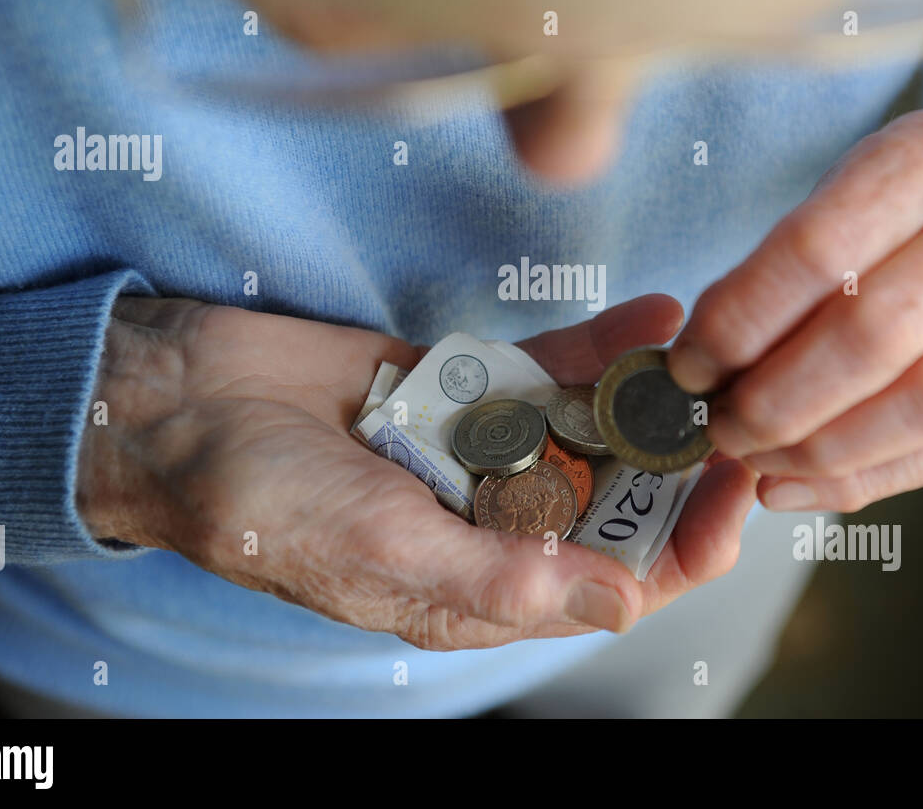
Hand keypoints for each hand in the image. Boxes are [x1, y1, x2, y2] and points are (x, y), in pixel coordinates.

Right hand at [76, 295, 756, 649]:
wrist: (177, 405)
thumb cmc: (264, 501)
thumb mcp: (389, 552)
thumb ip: (504, 578)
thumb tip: (620, 605)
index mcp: (476, 585)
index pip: (609, 582)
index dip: (682, 548)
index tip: (736, 494)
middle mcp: (488, 521)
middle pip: (615, 504)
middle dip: (681, 466)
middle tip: (744, 412)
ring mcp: (476, 449)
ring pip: (589, 430)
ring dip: (650, 399)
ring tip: (713, 357)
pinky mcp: (457, 385)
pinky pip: (542, 370)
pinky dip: (595, 348)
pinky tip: (652, 317)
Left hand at [668, 108, 922, 511]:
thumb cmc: (909, 198)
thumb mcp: (844, 187)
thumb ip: (777, 267)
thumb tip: (699, 368)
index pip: (820, 250)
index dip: (741, 320)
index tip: (689, 364)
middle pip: (876, 335)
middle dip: (776, 399)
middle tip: (717, 424)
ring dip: (820, 449)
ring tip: (751, 457)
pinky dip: (859, 480)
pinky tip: (790, 484)